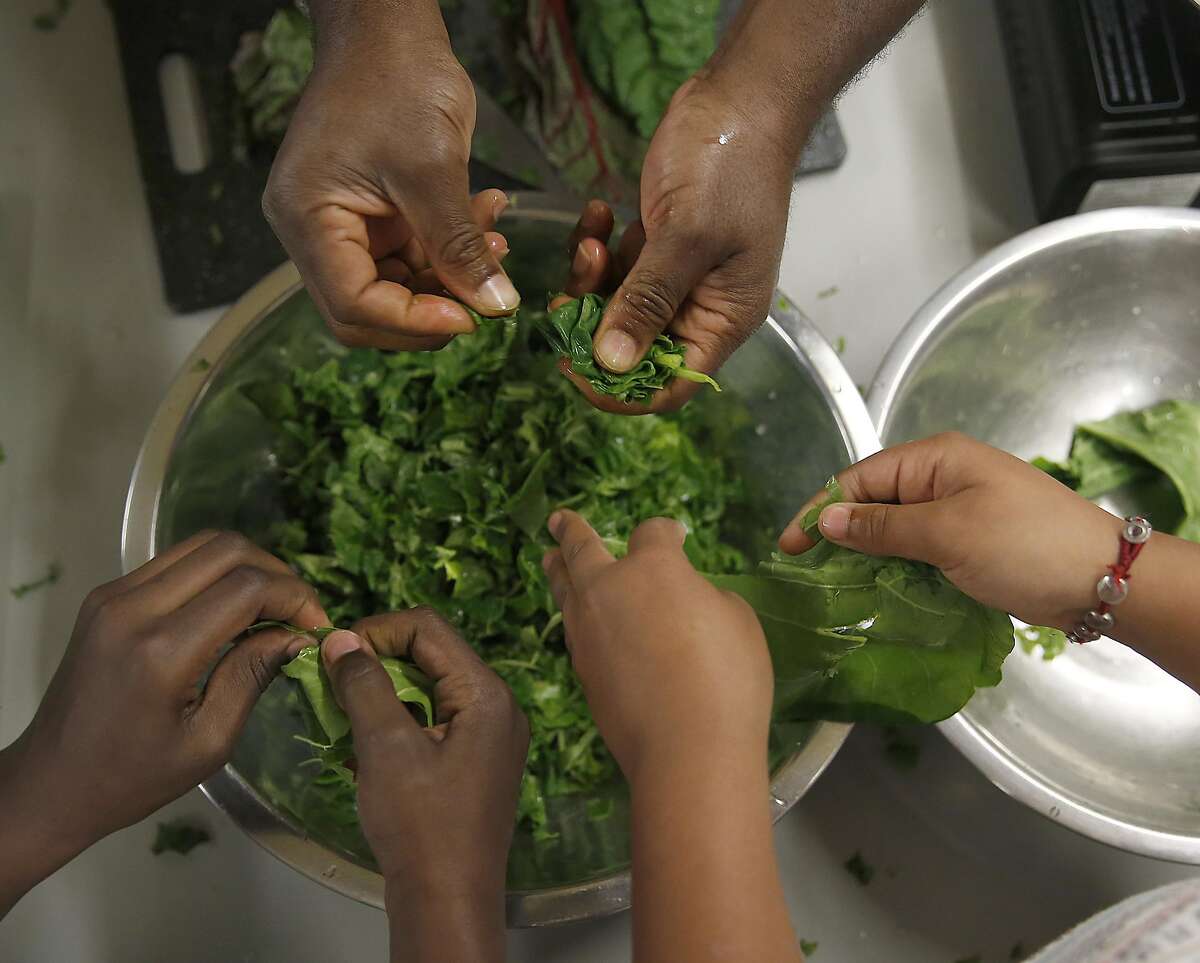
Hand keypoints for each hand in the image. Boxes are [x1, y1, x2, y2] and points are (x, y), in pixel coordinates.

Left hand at [0, 531, 326, 914]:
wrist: (51, 782)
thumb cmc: (132, 778)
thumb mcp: (208, 742)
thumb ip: (253, 676)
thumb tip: (298, 634)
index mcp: (161, 651)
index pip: (247, 587)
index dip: (294, 597)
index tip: (315, 628)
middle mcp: (133, 608)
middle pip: (227, 549)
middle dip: (277, 574)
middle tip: (298, 614)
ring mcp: (114, 595)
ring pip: (202, 545)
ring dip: (248, 567)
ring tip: (270, 609)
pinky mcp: (107, 595)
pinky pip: (177, 562)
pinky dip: (216, 573)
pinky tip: (232, 610)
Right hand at [263, 0, 518, 350]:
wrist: (391, 28)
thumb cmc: (396, 78)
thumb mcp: (433, 166)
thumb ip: (459, 244)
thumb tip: (496, 307)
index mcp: (307, 219)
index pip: (351, 305)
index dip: (412, 322)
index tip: (470, 316)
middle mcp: (315, 232)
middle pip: (367, 312)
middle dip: (431, 312)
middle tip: (485, 296)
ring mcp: (345, 227)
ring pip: (397, 292)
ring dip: (452, 281)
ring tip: (496, 243)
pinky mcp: (375, 219)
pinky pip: (414, 261)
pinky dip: (453, 255)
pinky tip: (487, 221)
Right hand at [320, 609, 527, 962]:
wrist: (447, 902)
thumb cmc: (421, 824)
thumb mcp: (386, 746)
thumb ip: (365, 685)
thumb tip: (341, 639)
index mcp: (486, 694)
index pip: (429, 628)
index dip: (377, 630)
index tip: (334, 653)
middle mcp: (496, 707)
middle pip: (431, 655)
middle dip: (377, 664)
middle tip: (332, 684)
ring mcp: (488, 737)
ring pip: (427, 690)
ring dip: (381, 696)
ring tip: (342, 718)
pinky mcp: (473, 762)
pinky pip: (431, 722)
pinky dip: (394, 725)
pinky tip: (361, 748)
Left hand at [543, 510, 772, 782]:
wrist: (687, 748)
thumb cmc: (727, 677)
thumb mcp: (737, 622)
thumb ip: (704, 600)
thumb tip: (686, 603)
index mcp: (652, 567)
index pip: (652, 533)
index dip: (666, 530)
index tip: (675, 534)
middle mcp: (609, 589)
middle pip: (582, 549)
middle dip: (571, 532)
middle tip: (559, 520)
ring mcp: (587, 632)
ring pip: (565, 590)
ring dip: (559, 571)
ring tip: (550, 560)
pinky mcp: (581, 671)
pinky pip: (574, 631)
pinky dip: (575, 617)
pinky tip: (580, 621)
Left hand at [559, 74, 800, 413]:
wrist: (738, 99)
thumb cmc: (730, 167)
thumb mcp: (686, 239)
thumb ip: (647, 302)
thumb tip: (613, 363)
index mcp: (724, 319)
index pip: (672, 384)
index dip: (622, 389)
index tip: (574, 367)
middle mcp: (701, 307)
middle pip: (636, 348)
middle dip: (596, 325)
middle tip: (565, 297)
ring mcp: (677, 276)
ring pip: (616, 307)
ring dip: (592, 280)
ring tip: (591, 239)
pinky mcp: (656, 246)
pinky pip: (615, 268)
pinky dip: (598, 247)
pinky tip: (598, 212)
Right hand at [778, 433, 1124, 631]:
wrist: (1103, 579)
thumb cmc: (1024, 546)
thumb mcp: (947, 534)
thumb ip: (882, 527)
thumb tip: (828, 520)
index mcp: (935, 459)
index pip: (859, 479)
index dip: (821, 511)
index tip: (790, 548)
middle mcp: (943, 477)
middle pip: (873, 502)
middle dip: (839, 533)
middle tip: (808, 573)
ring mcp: (959, 510)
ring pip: (894, 529)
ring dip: (866, 555)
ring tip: (836, 586)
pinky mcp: (971, 542)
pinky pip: (918, 549)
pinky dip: (895, 568)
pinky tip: (878, 590)